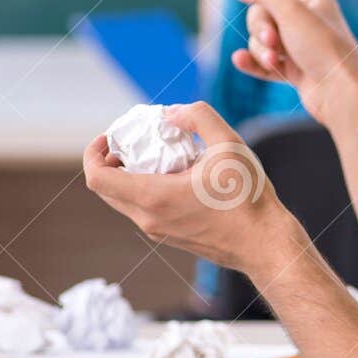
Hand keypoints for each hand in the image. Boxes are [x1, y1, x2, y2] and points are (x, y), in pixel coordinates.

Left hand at [81, 102, 302, 279]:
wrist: (264, 244)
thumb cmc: (248, 198)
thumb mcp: (228, 144)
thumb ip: (198, 117)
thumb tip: (172, 114)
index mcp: (154, 197)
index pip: (97, 178)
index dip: (93, 153)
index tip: (109, 137)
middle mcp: (149, 219)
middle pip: (106, 190)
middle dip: (110, 161)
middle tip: (131, 141)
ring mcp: (158, 231)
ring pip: (123, 201)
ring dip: (127, 176)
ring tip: (155, 154)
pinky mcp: (170, 237)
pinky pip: (142, 210)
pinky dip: (144, 189)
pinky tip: (174, 174)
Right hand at [225, 0, 357, 124]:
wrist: (339, 92)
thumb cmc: (323, 46)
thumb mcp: (288, 11)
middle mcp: (307, 19)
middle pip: (263, 11)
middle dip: (260, 26)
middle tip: (273, 39)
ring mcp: (300, 46)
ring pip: (261, 40)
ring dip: (262, 50)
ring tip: (276, 61)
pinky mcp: (295, 70)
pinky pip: (264, 63)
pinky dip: (254, 63)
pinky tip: (240, 60)